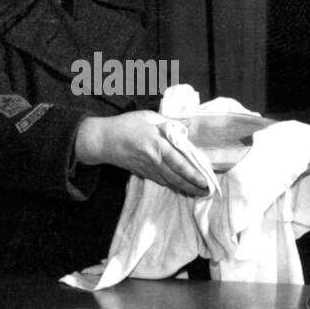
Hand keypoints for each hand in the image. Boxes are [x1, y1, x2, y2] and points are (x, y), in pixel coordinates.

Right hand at [75, 112, 209, 195]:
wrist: (103, 140)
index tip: (205, 180)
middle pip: (177, 177)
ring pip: (170, 181)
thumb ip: (169, 123)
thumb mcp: (149, 117)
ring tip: (198, 191)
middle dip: (193, 186)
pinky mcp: (142, 173)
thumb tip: (186, 129)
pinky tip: (180, 185)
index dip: (193, 174)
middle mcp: (154, 160)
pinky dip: (172, 184)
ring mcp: (147, 169)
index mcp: (157, 144)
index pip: (179, 162)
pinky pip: (161, 181)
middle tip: (207, 191)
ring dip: (184, 187)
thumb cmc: (126, 125)